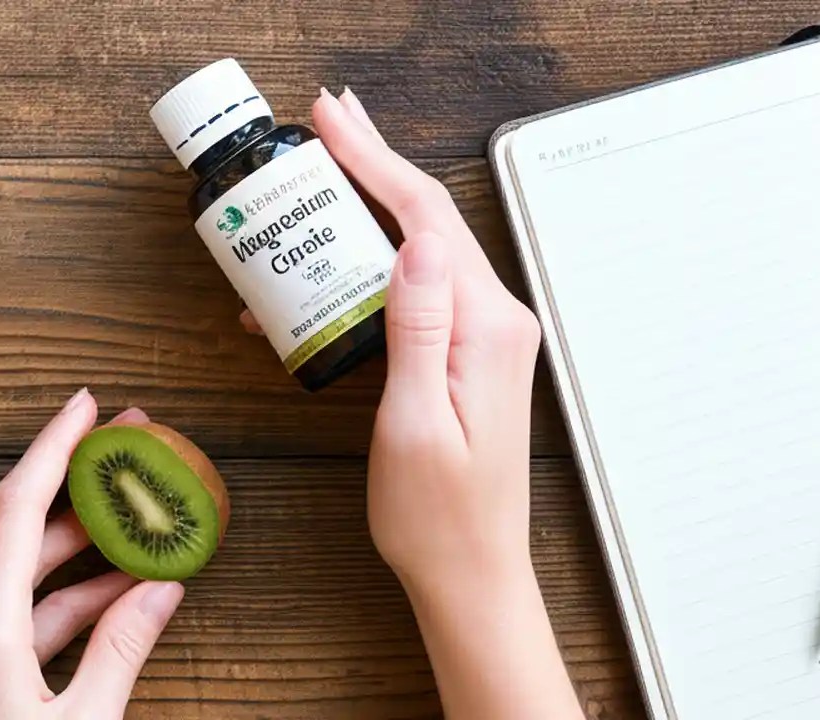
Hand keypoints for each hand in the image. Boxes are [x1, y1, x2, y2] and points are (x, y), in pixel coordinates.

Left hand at [0, 391, 183, 719]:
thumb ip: (123, 647)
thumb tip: (164, 589)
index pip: (18, 503)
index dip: (56, 445)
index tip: (91, 406)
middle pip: (4, 519)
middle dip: (66, 481)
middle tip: (123, 453)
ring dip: (63, 542)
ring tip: (129, 525)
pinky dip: (43, 593)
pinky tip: (102, 591)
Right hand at [308, 89, 583, 719]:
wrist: (471, 572)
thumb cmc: (438, 516)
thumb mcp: (414, 423)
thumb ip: (418, 327)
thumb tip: (417, 240)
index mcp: (486, 329)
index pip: (425, 219)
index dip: (375, 161)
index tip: (331, 120)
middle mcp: (496, 321)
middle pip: (428, 219)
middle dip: (374, 166)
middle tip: (325, 122)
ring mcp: (485, 336)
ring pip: (421, 249)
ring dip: (370, 210)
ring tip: (323, 176)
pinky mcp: (468, 354)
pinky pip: (420, 289)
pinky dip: (373, 263)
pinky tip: (335, 263)